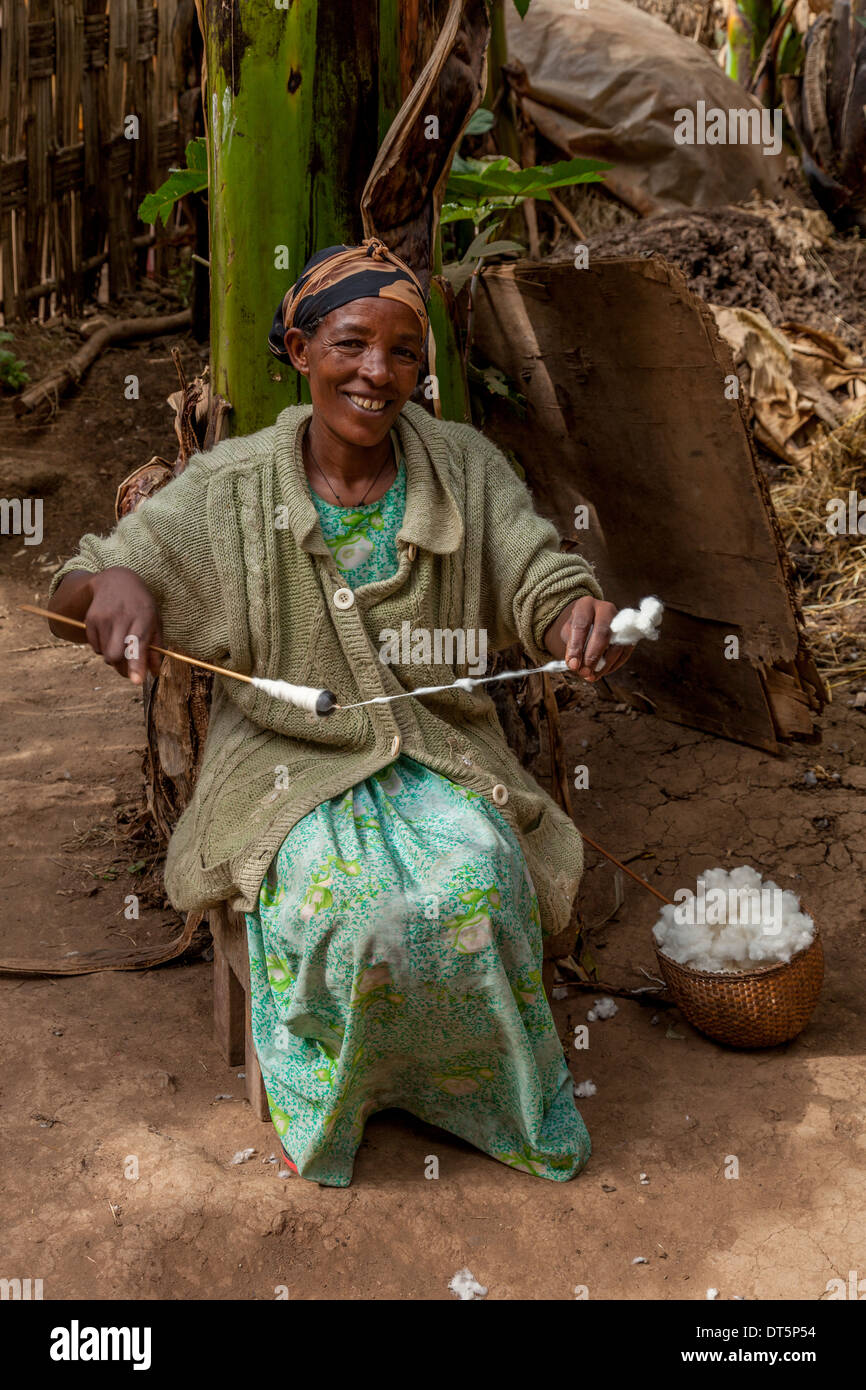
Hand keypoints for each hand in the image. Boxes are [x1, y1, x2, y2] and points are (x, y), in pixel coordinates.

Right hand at [81, 567, 163, 683]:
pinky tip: (110, 634)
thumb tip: (155, 673)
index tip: (136, 680)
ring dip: (114, 657)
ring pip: (105, 655)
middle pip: (116, 656)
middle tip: (129, 667)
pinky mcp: (90, 620)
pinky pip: (95, 647)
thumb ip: (156, 648)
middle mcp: (121, 617)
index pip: (138, 645)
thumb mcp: (155, 622)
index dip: (136, 664)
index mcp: (143, 618)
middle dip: (122, 668)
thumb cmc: (141, 605)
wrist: (116, 580)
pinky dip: (103, 648)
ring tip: (121, 641)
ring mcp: (103, 618)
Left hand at [545, 596, 634, 682]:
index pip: (582, 625)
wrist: (590, 620)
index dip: (576, 647)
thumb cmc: (577, 627)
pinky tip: (602, 672)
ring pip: (616, 645)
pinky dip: (613, 665)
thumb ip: (571, 647)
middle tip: (584, 672)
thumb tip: (575, 665)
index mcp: (586, 605)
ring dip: (604, 665)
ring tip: (591, 676)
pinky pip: (624, 652)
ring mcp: (621, 620)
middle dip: (593, 656)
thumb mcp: (568, 632)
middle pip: (602, 633)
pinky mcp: (630, 633)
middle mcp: (606, 609)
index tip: (572, 665)